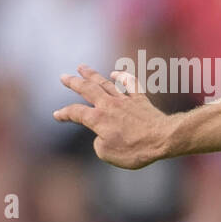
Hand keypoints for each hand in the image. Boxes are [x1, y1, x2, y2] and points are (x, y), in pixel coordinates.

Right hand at [53, 65, 171, 168]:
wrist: (163, 139)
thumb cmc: (135, 150)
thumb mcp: (108, 154)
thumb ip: (99, 143)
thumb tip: (103, 135)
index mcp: (97, 119)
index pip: (75, 112)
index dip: (64, 114)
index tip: (57, 115)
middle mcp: (109, 105)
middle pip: (87, 89)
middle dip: (73, 82)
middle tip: (63, 76)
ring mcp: (126, 101)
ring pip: (105, 83)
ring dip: (92, 75)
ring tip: (81, 67)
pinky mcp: (141, 100)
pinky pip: (130, 85)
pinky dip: (122, 78)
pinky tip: (116, 74)